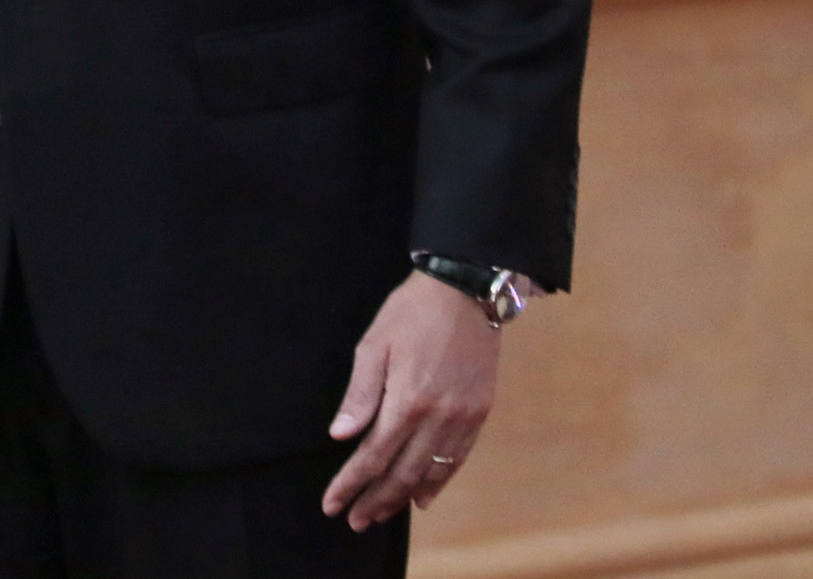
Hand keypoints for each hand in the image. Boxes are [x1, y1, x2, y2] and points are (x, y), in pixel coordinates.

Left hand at [322, 271, 501, 530]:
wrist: (465, 292)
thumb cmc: (411, 313)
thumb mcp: (374, 344)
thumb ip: (360, 393)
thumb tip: (342, 435)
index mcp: (406, 400)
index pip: (373, 456)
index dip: (351, 484)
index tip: (332, 504)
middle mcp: (438, 418)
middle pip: (402, 473)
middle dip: (376, 501)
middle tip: (354, 521)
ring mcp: (462, 419)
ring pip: (431, 473)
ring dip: (404, 497)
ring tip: (382, 513)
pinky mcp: (479, 414)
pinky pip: (458, 460)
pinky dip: (439, 482)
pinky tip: (423, 496)